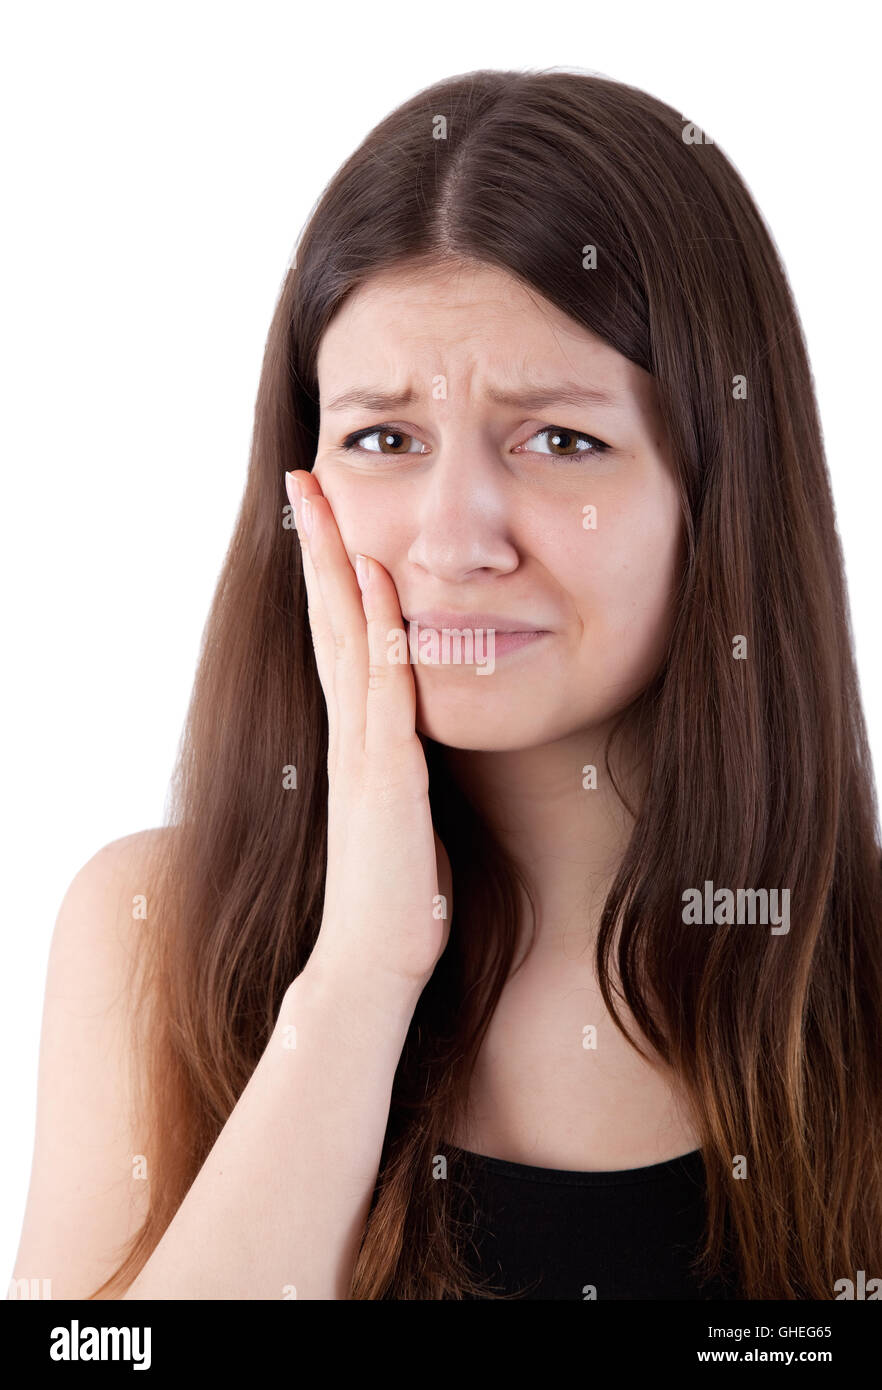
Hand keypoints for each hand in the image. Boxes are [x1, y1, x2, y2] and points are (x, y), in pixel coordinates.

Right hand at [286, 469, 452, 996]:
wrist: (373, 962)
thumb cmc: (395, 892)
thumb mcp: (402, 807)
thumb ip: (402, 758)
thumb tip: (418, 723)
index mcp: (355, 736)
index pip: (338, 636)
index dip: (328, 572)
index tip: (323, 513)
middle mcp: (349, 731)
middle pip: (329, 620)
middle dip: (318, 545)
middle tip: (303, 477)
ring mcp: (362, 750)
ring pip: (347, 639)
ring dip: (337, 567)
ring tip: (325, 501)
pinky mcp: (385, 778)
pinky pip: (384, 690)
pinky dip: (382, 632)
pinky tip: (381, 583)